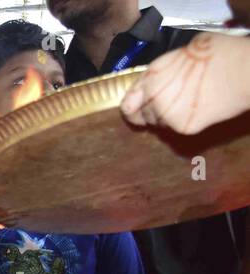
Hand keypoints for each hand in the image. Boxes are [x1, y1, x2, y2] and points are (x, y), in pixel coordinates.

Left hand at [120, 33, 249, 134]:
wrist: (243, 70)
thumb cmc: (218, 53)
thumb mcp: (182, 52)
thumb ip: (161, 70)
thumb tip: (156, 78)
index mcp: (151, 79)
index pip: (128, 104)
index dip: (131, 106)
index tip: (135, 107)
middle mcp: (154, 101)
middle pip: (143, 116)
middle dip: (150, 111)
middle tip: (168, 102)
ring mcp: (168, 118)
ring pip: (159, 124)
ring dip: (165, 117)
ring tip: (184, 103)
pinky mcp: (184, 128)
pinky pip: (175, 129)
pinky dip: (181, 122)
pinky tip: (195, 109)